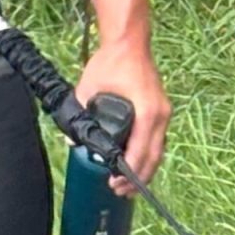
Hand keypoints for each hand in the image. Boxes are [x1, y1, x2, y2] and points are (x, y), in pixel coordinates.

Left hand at [74, 36, 169, 189]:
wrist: (129, 42)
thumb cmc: (111, 61)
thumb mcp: (89, 86)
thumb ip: (80, 112)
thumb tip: (71, 140)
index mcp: (147, 111)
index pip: (140, 150)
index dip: (129, 171)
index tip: (115, 184)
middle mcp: (160, 115)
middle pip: (153, 156)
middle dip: (139, 178)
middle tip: (121, 193)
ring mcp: (164, 113)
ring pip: (158, 151)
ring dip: (145, 170)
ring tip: (129, 187)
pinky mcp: (161, 111)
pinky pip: (157, 141)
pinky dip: (148, 156)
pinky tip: (137, 165)